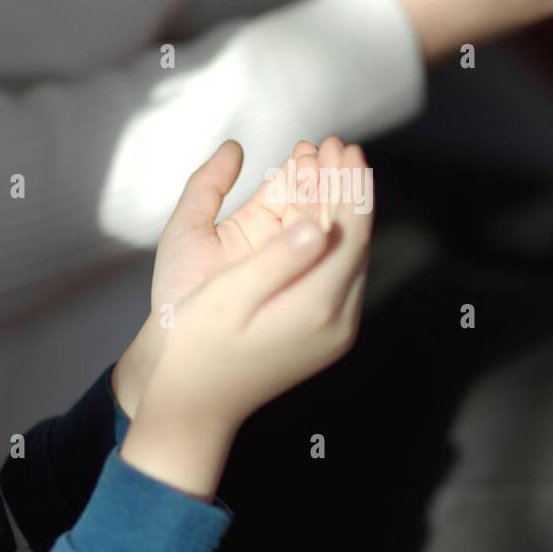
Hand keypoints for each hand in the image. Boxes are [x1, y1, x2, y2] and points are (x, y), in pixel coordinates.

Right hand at [118, 139, 373, 499]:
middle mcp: (338, 322)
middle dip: (350, 189)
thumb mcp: (229, 297)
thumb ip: (277, 259)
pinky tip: (320, 213)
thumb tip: (320, 225)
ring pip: (351, 256)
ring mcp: (336, 332)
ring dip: (343, 210)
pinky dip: (334, 237)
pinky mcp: (326, 335)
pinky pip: (340, 274)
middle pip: (358, 241)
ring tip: (331, 167)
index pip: (351, 233)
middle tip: (340, 144)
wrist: (194, 407)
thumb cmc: (197, 346)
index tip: (345, 145)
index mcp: (316, 308)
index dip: (351, 185)